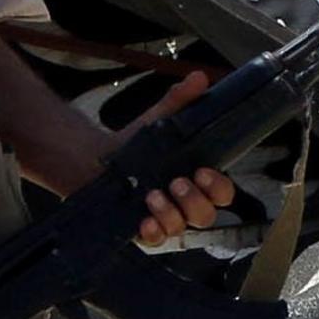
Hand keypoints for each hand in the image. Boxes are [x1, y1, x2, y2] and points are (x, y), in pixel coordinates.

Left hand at [111, 67, 238, 247]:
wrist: (95, 161)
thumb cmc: (133, 145)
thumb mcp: (157, 120)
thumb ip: (179, 101)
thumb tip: (200, 77)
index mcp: (196, 182)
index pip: (222, 193)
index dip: (219, 187)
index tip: (204, 171)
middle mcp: (184, 204)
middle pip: (206, 216)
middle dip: (195, 200)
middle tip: (177, 181)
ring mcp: (164, 219)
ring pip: (181, 229)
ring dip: (171, 213)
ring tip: (152, 194)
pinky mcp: (141, 229)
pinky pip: (155, 241)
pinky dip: (153, 232)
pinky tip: (144, 221)